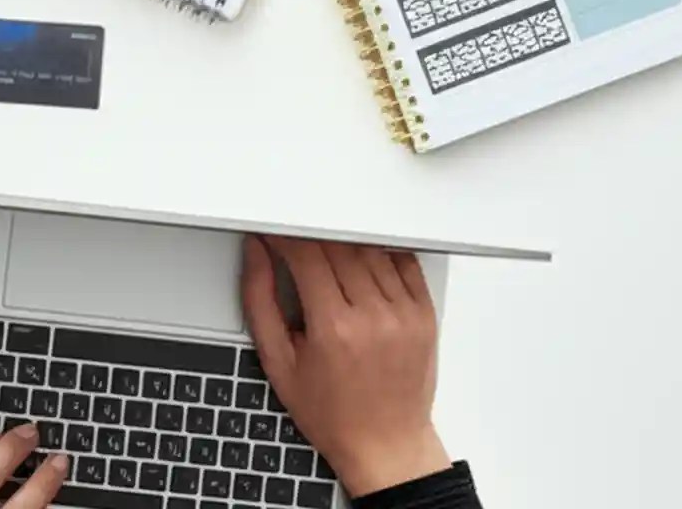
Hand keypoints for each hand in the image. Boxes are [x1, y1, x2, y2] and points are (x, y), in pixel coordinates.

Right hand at [241, 236, 450, 495]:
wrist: (385, 444)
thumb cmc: (332, 414)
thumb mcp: (279, 362)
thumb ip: (261, 301)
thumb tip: (257, 256)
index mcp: (334, 328)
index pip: (306, 255)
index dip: (284, 237)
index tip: (274, 236)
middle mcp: (374, 316)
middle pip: (338, 246)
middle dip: (310, 237)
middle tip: (295, 245)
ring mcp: (404, 314)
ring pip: (369, 249)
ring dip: (343, 242)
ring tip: (326, 258)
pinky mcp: (425, 314)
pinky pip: (403, 263)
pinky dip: (379, 253)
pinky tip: (362, 262)